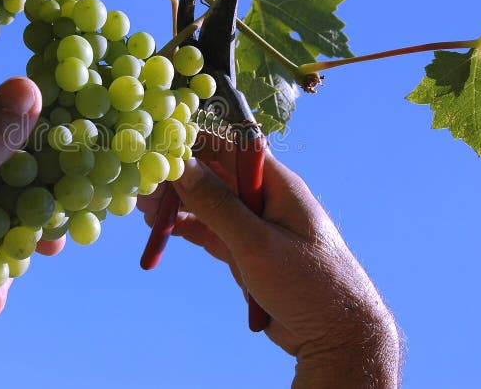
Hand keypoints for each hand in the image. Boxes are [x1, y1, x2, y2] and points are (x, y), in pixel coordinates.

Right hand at [140, 147, 400, 387]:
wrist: (337, 336)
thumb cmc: (310, 284)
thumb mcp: (257, 243)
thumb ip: (217, 205)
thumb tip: (183, 166)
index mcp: (276, 184)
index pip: (231, 148)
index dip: (195, 144)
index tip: (159, 148)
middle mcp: (264, 198)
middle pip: (214, 175)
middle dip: (179, 178)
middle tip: (142, 184)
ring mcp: (255, 226)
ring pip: (209, 205)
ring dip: (179, 205)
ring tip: (143, 208)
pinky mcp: (247, 252)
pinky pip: (211, 232)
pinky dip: (188, 229)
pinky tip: (163, 230)